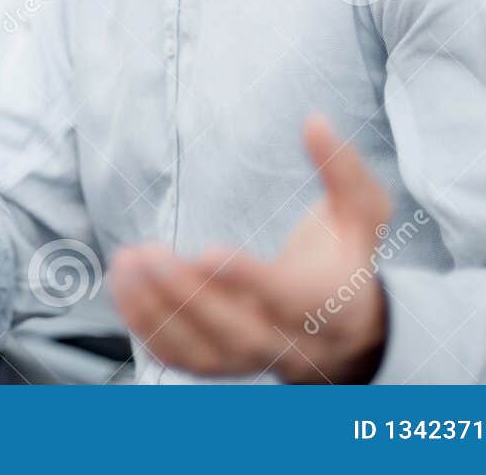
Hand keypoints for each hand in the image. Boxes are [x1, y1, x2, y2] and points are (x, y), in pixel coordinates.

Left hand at [110, 116, 390, 383]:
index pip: (291, 300)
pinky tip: (123, 283)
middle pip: (240, 335)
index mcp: (329, 303)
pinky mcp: (222, 364)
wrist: (345, 329)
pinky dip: (147, 326)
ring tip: (126, 262)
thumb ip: (343, 170)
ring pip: (205, 355)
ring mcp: (254, 360)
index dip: (250, 280)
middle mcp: (292, 342)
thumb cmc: (346, 257)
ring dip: (158, 311)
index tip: (207, 251)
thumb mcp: (361, 213)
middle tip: (150, 253)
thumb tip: (314, 120)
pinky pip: (181, 359)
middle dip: (190, 297)